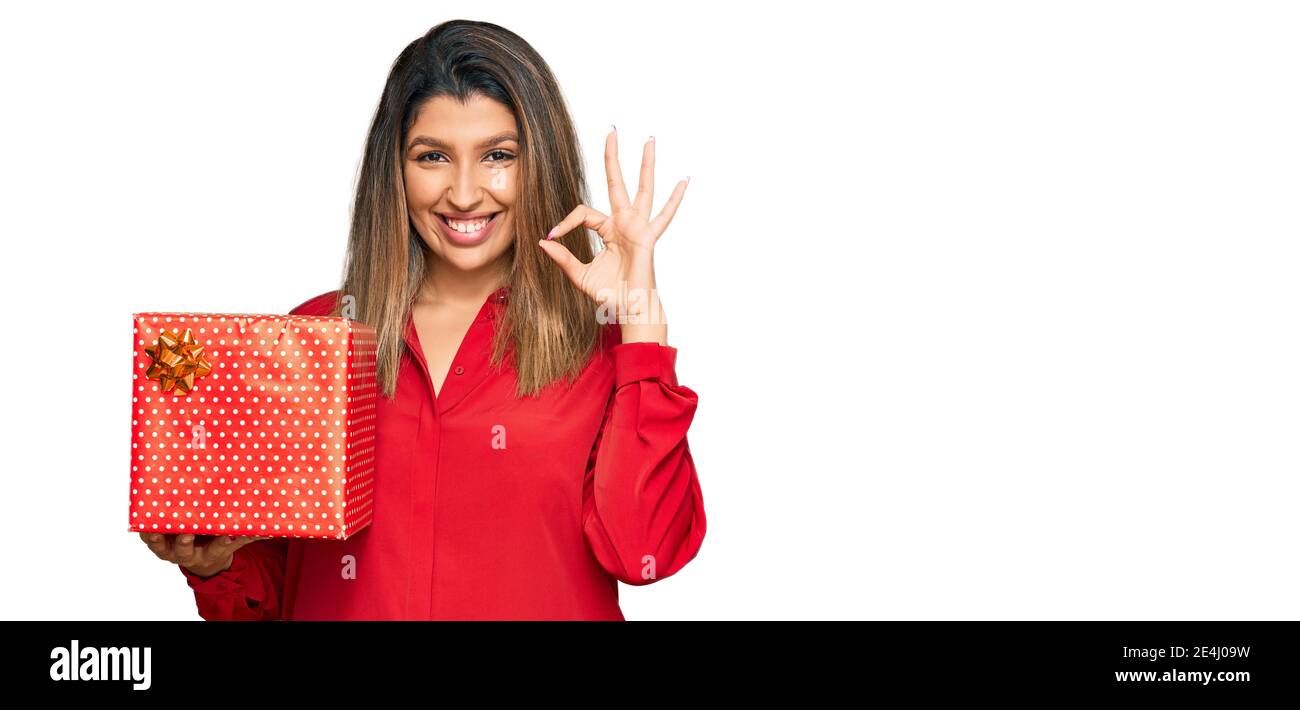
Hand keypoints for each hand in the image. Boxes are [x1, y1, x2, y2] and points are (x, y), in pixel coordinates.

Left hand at [139, 532, 270, 577]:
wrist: (197, 557)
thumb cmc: (215, 545)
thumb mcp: (232, 543)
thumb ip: (247, 535)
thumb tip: (271, 528)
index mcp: (208, 554)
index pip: (217, 549)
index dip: (222, 543)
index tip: (226, 535)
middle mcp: (186, 554)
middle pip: (184, 550)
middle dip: (185, 542)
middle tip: (186, 533)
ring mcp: (168, 549)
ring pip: (160, 546)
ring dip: (156, 538)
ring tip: (154, 529)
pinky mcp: (155, 541)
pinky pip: (146, 536)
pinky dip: (143, 529)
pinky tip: (142, 515)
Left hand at [537, 127, 687, 324]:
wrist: (628, 310)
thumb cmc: (609, 294)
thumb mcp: (579, 275)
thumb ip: (562, 258)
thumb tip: (543, 241)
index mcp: (608, 230)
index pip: (583, 212)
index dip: (566, 221)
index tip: (553, 235)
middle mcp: (624, 223)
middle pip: (617, 183)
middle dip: (613, 157)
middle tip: (612, 131)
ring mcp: (638, 228)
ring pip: (642, 189)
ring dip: (645, 164)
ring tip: (649, 139)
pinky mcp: (647, 237)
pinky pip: (664, 216)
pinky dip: (674, 200)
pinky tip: (684, 181)